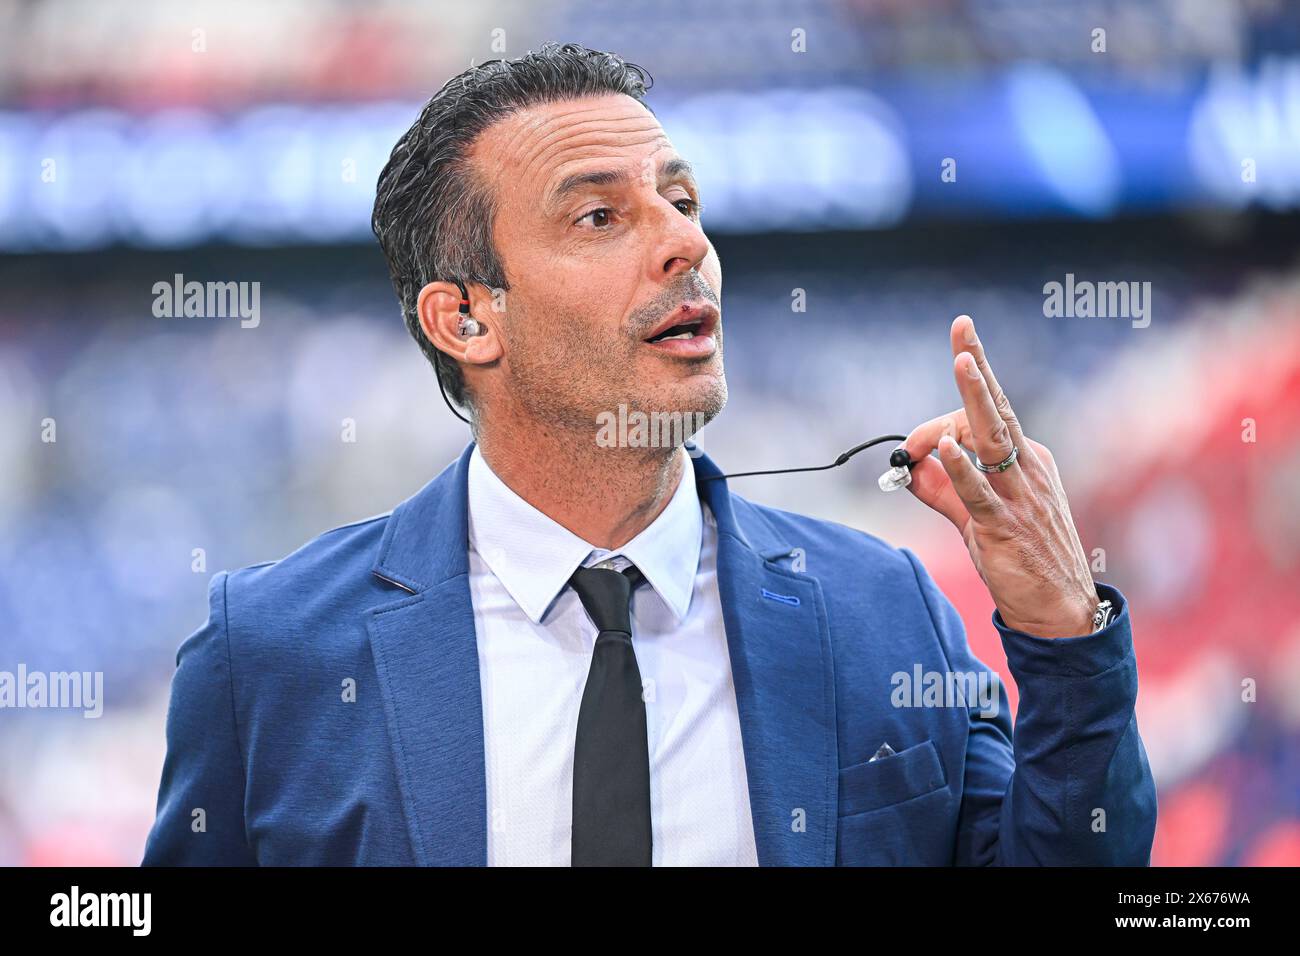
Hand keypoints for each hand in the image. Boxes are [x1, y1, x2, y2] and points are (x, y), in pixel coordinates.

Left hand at [901, 315, 1098, 637]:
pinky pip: (983, 492)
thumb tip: (910, 467)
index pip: (986, 417)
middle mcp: (1028, 468)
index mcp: (1026, 459)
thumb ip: (943, 491)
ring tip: (963, 362)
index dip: (943, 418)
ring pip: (994, 438)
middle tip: (962, 330)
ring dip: (975, 398)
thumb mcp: (978, 517)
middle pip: (997, 409)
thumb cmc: (1022, 558)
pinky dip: (964, 469)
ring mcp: (1022, 495)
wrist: (1060, 610)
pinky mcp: (1008, 526)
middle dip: (977, 366)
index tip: (913, 443)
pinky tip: (947, 449)